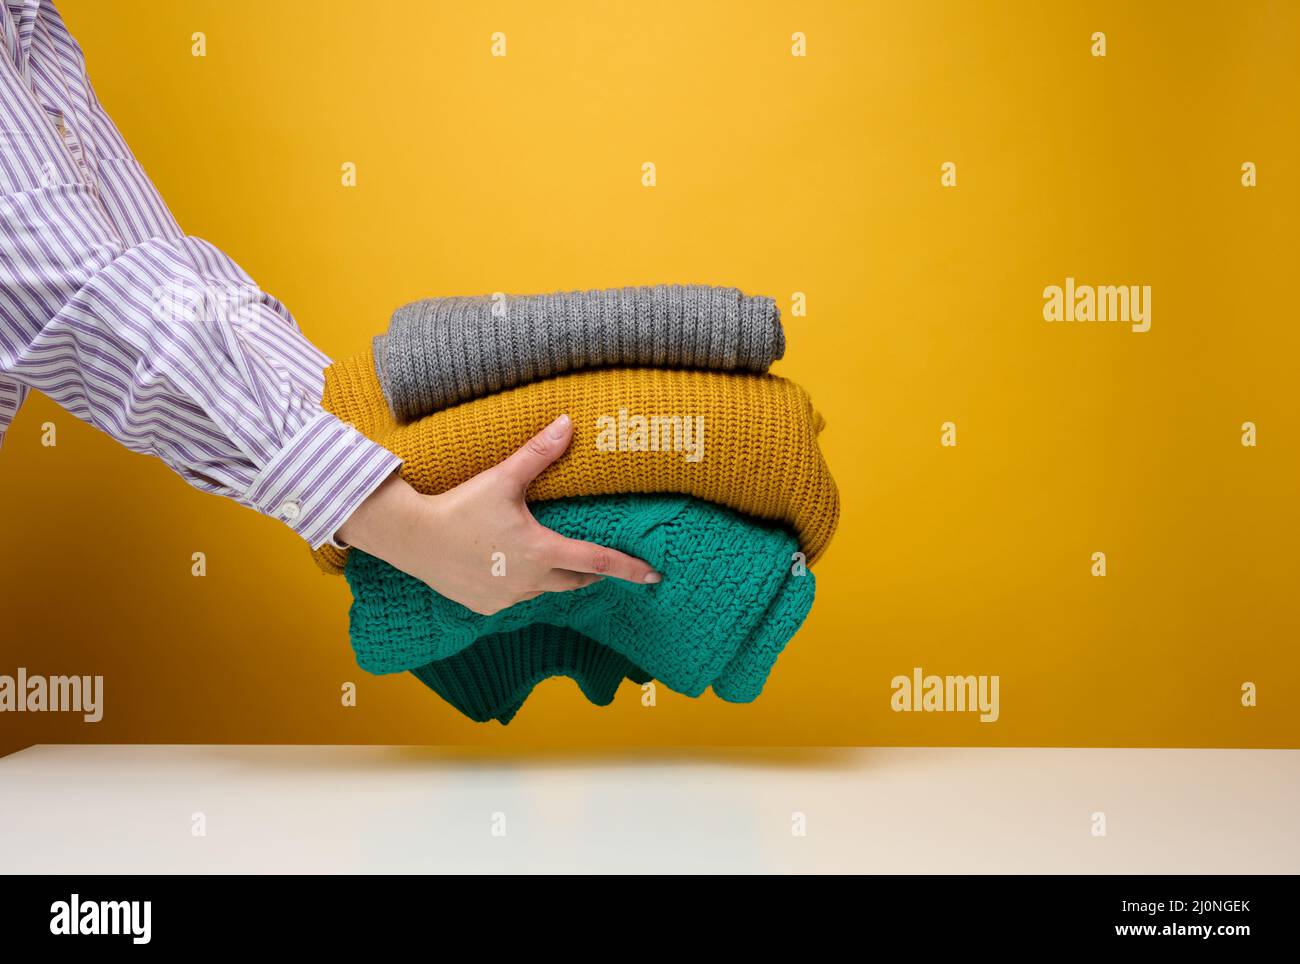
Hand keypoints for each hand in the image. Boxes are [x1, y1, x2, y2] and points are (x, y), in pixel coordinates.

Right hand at [335, 413, 660, 614]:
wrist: (411, 538)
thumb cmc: (459, 506)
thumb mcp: (502, 479)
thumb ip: (538, 455)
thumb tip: (568, 424)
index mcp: (542, 551)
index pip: (598, 562)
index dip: (629, 568)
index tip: (654, 574)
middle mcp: (530, 582)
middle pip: (576, 580)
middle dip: (591, 571)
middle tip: (602, 563)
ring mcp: (508, 599)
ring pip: (544, 589)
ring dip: (552, 575)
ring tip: (548, 557)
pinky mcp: (487, 607)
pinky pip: (515, 597)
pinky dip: (520, 584)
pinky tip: (508, 567)